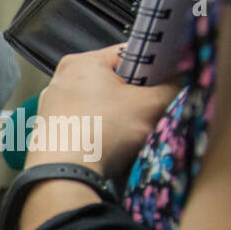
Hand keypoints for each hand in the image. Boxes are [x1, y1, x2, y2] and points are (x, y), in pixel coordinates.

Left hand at [35, 44, 180, 178]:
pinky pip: (83, 123)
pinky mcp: (49, 130)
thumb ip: (173, 86)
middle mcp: (60, 80)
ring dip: (117, 116)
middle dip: (134, 95)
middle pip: (113, 80)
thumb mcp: (152, 105)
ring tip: (126, 132)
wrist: (63, 176)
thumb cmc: (101, 134)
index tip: (166, 82)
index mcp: (82, 62)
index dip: (153, 67)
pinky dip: (98, 131)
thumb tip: (181, 81)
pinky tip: (107, 144)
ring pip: (98, 104)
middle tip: (147, 111)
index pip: (129, 53)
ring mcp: (50, 106)